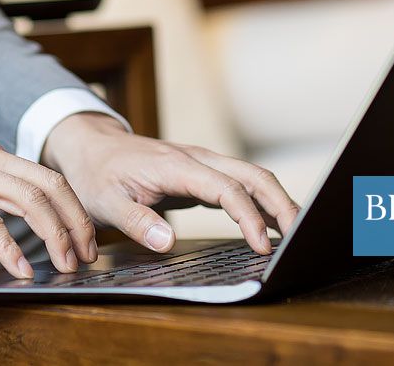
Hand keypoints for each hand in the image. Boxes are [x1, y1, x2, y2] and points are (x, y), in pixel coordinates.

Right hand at [0, 102, 96, 277]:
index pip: (45, 177)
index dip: (71, 208)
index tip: (84, 238)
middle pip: (50, 184)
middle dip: (77, 221)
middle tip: (90, 255)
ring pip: (29, 198)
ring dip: (55, 234)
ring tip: (67, 265)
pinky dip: (10, 246)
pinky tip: (22, 268)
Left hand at [42, 114, 300, 254]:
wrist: (90, 147)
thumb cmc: (96, 175)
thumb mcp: (104, 202)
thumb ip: (135, 221)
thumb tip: (166, 242)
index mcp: (176, 166)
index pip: (226, 188)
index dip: (249, 217)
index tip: (263, 246)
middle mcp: (197, 159)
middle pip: (252, 175)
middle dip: (281, 203)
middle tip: (302, 238)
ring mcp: (202, 163)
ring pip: (252, 176)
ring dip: (277, 201)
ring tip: (299, 233)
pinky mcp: (201, 173)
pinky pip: (240, 183)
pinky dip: (262, 201)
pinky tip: (273, 224)